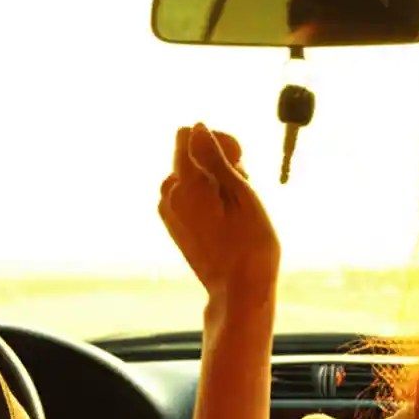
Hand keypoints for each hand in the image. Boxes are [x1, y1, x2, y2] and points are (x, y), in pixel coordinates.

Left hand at [159, 123, 279, 302]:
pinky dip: (207, 198)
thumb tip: (197, 127)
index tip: (239, 162)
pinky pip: (188, 196)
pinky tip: (227, 218)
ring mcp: (169, 212)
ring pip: (190, 177)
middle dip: (216, 162)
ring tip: (238, 206)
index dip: (218, 140)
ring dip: (214, 181)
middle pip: (188, 156)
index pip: (188, 135)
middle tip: (244, 188)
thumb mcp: (241, 193)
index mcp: (184, 183)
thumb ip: (216, 158)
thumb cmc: (250, 243)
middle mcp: (169, 195)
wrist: (238, 291)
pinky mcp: (174, 226)